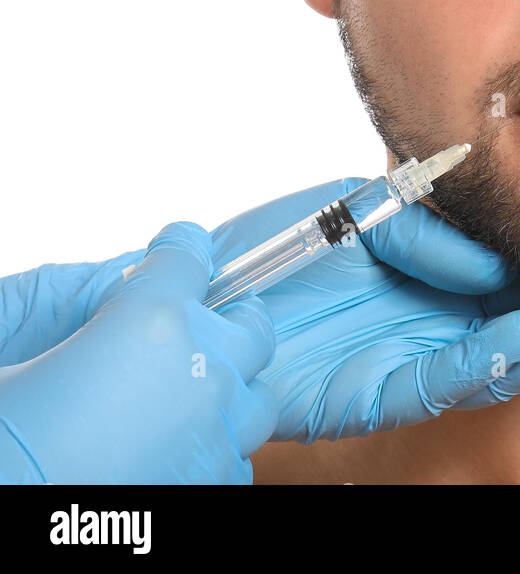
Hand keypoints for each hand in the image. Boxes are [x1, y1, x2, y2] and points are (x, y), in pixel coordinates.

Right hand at [0, 222, 277, 482]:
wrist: (13, 507)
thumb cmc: (7, 439)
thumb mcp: (23, 361)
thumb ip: (68, 315)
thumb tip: (100, 310)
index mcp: (152, 319)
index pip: (188, 255)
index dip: (179, 249)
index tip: (177, 250)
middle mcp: (202, 370)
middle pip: (251, 328)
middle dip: (230, 323)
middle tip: (201, 331)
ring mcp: (217, 431)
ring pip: (257, 400)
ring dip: (232, 395)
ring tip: (195, 402)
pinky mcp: (214, 483)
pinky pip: (240, 460)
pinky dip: (216, 452)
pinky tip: (182, 454)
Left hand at [206, 178, 519, 442]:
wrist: (203, 301)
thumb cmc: (279, 255)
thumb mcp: (356, 211)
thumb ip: (423, 228)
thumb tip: (487, 263)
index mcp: (448, 279)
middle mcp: (448, 322)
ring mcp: (422, 360)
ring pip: (516, 358)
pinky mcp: (386, 392)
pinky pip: (453, 376)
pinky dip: (498, 355)